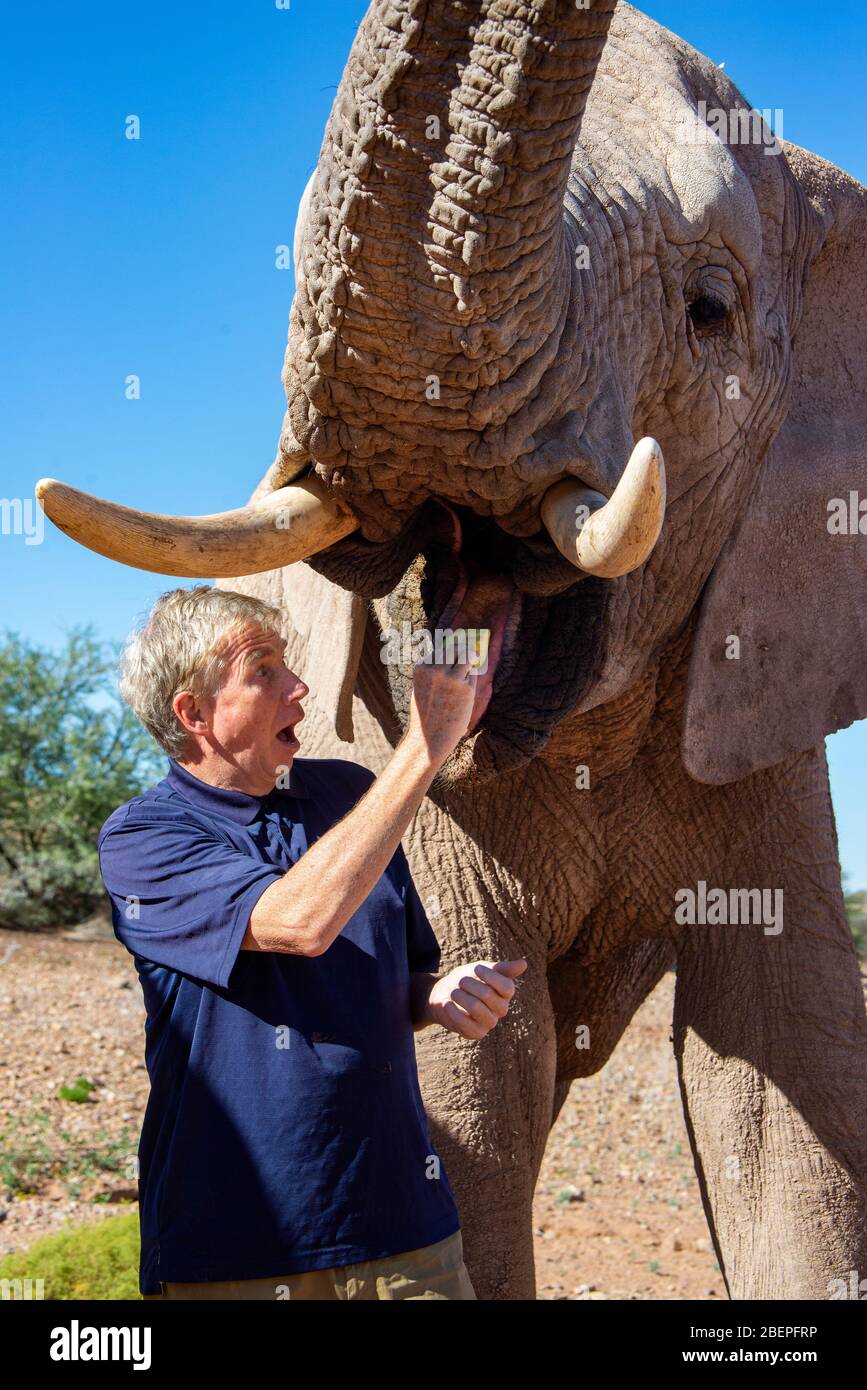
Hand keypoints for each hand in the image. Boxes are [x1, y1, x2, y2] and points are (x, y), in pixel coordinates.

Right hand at [405, 650, 477, 764]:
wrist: (429, 738)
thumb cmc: (426, 713)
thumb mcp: (422, 686)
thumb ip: (432, 670)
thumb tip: (450, 652)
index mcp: (421, 668)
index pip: (439, 647)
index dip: (449, 649)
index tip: (454, 653)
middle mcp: (435, 669)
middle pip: (454, 647)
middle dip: (461, 650)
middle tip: (466, 657)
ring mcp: (451, 677)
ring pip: (466, 655)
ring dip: (469, 660)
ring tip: (467, 670)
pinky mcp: (466, 688)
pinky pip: (472, 673)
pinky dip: (471, 677)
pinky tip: (465, 689)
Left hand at [427, 959, 527, 1039]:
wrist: (447, 995)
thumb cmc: (468, 979)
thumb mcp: (482, 969)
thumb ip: (502, 968)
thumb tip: (524, 964)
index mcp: (506, 993)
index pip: (506, 987)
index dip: (490, 976)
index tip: (476, 969)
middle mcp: (502, 1009)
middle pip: (488, 995)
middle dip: (469, 983)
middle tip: (461, 980)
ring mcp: (490, 1023)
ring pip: (475, 1007)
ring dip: (460, 996)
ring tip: (453, 991)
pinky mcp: (477, 1034)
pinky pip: (465, 1023)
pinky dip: (453, 1010)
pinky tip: (447, 1003)